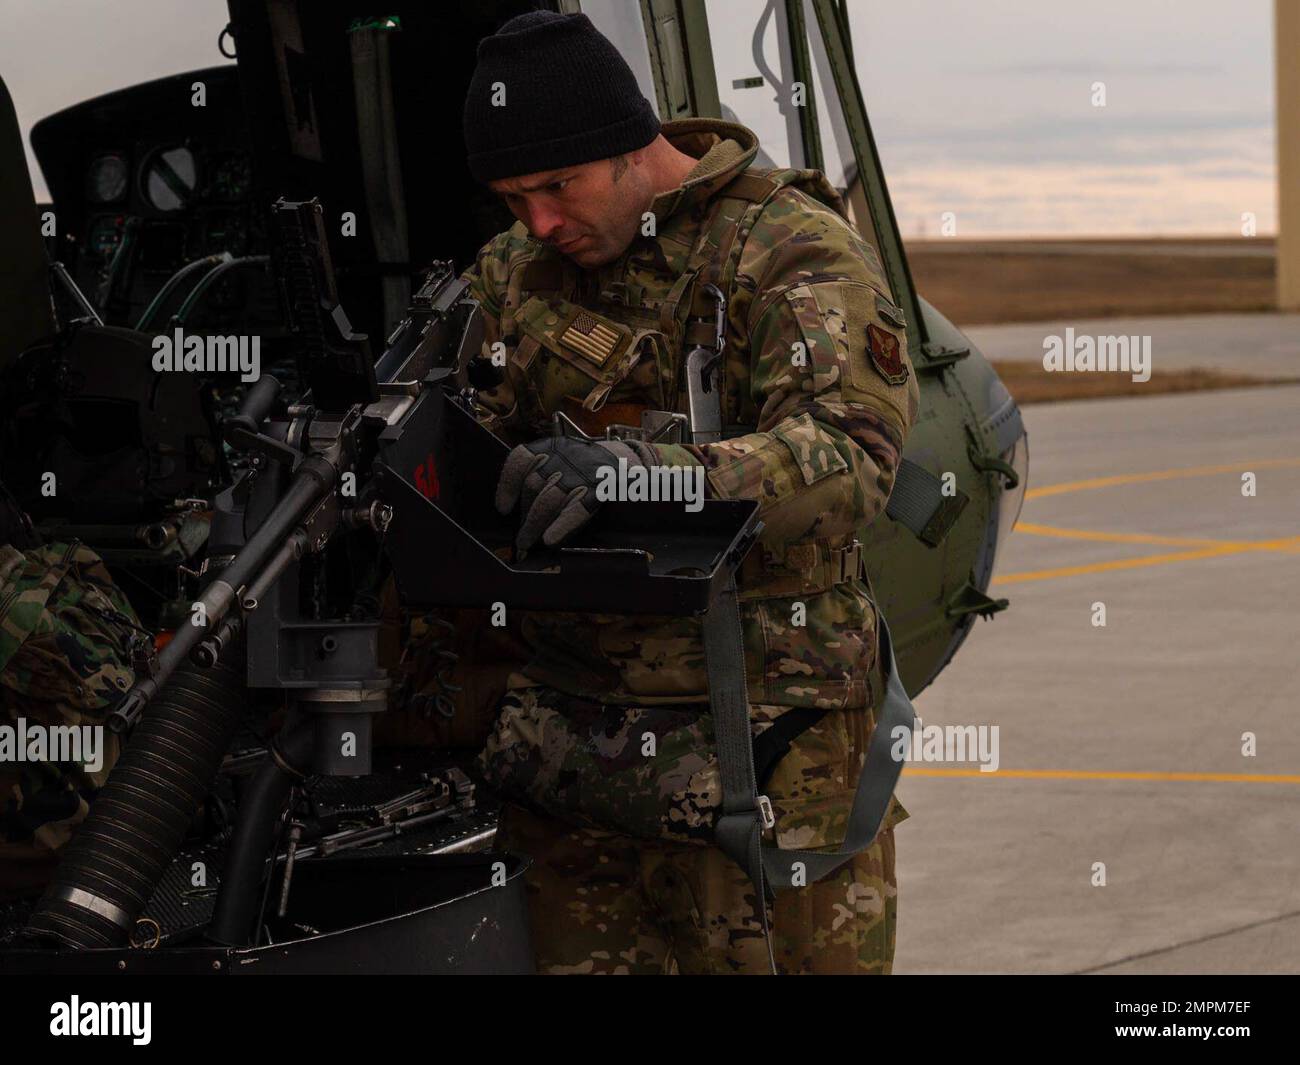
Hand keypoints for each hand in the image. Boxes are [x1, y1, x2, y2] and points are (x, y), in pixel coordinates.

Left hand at [495, 435, 651, 551]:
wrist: (626, 460)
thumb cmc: (585, 466)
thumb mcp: (562, 459)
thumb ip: (540, 474)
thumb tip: (514, 509)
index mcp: (552, 447)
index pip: (521, 460)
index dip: (508, 484)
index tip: (503, 507)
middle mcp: (564, 457)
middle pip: (534, 487)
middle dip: (525, 515)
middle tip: (521, 538)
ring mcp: (583, 473)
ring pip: (550, 499)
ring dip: (536, 524)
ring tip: (528, 541)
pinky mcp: (600, 489)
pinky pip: (577, 508)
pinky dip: (563, 524)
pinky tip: (551, 538)